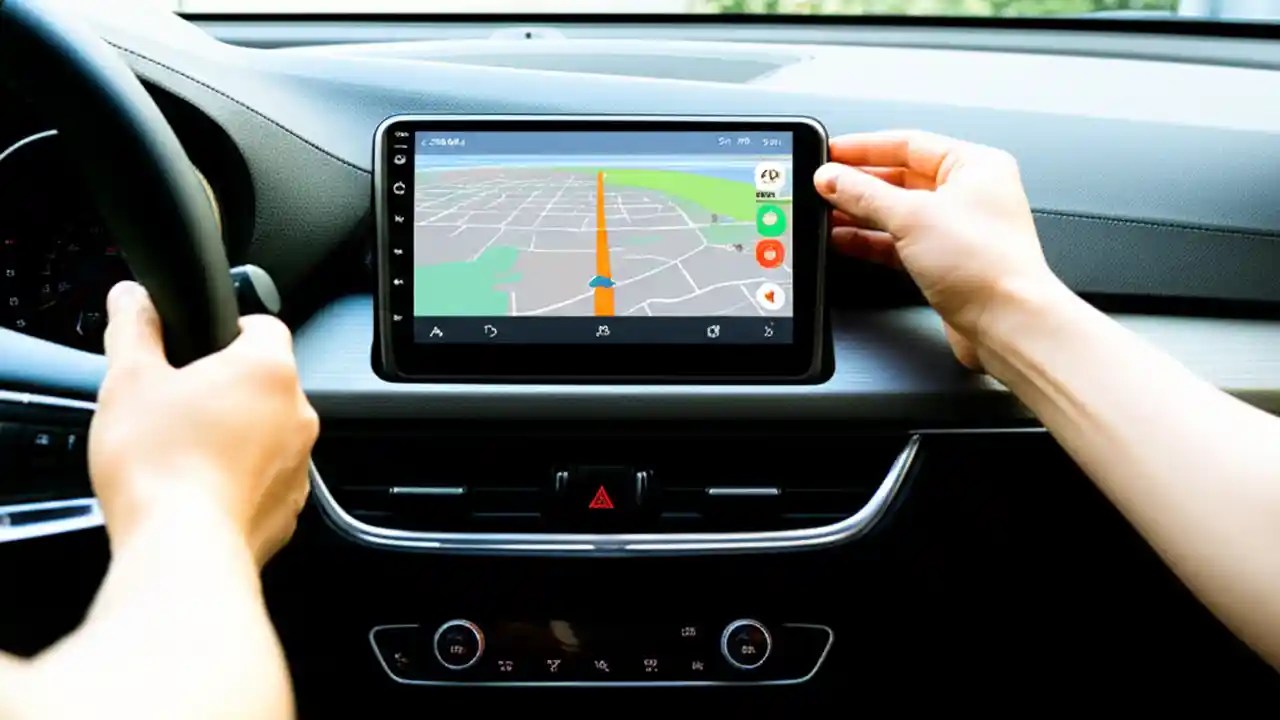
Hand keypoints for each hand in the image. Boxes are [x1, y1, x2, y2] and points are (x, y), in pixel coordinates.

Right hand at [89, 281, 318, 565]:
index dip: (226, 328)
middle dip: (224, 387)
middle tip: (177, 403)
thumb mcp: (129, 380)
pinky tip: (198, 487)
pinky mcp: (290, 507)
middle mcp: (298, 414)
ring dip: (234, 434)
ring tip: (182, 450)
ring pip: (267, 433)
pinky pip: (266, 479)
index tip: (197, 343)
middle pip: (263, 382)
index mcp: (268, 370)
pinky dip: (239, 478)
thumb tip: (133, 298)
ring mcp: (300, 464)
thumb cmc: (159, 465)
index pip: (262, 325)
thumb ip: (134, 328)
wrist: (182, 550)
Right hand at [814, 130, 1059, 368]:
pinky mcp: (945, 263)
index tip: (831, 153)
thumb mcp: (913, 217)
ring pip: (897, 212)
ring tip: (824, 213)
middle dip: (858, 184)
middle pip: (901, 177)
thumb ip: (864, 194)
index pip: (908, 143)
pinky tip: (844, 240)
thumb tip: (832, 178)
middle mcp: (969, 194)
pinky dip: (871, 241)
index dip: (864, 147)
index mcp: (975, 165)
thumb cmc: (987, 266)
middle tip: (822, 185)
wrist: (1007, 324)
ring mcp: (956, 230)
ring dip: (860, 214)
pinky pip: (899, 242)